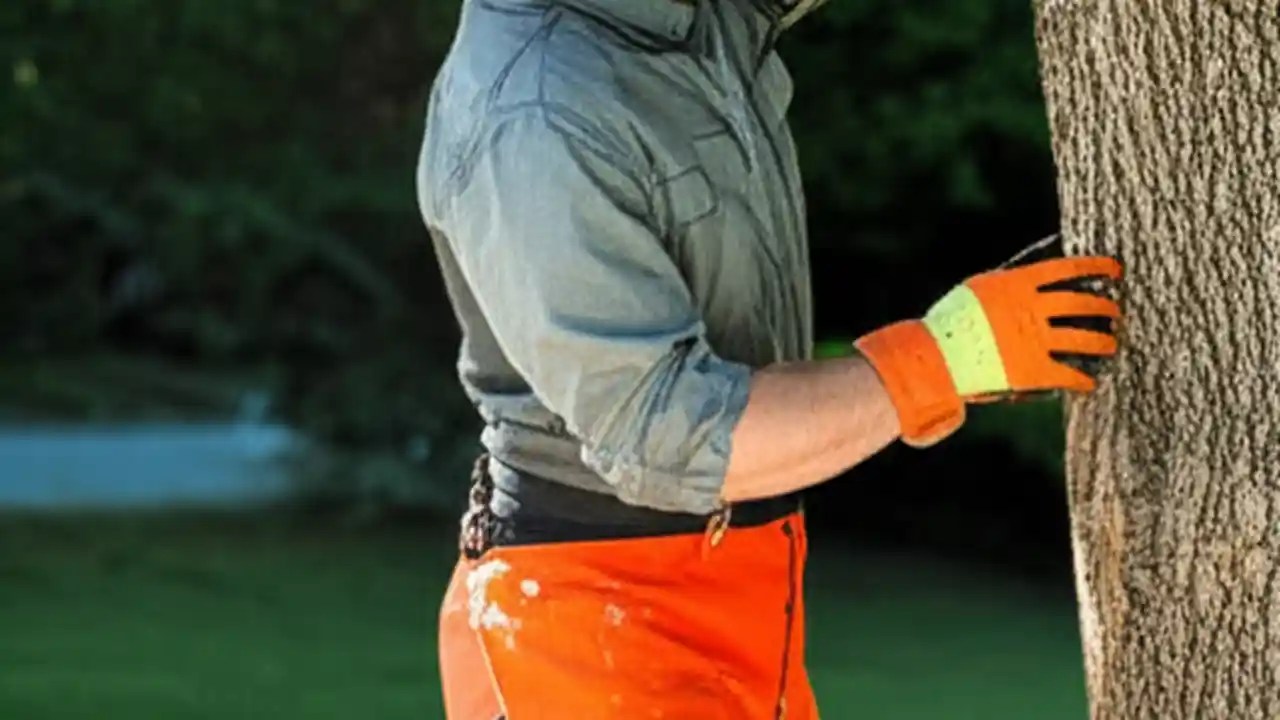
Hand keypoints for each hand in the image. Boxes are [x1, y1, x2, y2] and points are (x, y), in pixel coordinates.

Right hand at [855, 235, 1122, 447]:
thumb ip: (1013, 273)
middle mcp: (1033, 309)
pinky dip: (1083, 379)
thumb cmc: (952, 318)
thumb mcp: (981, 285)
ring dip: (1102, 342)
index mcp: (1019, 283)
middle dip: (1105, 308)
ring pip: (1084, 339)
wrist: (936, 356)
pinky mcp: (1033, 371)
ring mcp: (1036, 341)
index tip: (1114, 269)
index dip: (1096, 267)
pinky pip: (1069, 375)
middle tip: (1115, 311)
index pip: (1069, 269)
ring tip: (1110, 344)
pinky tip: (1090, 382)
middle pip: (1083, 304)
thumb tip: (1043, 254)